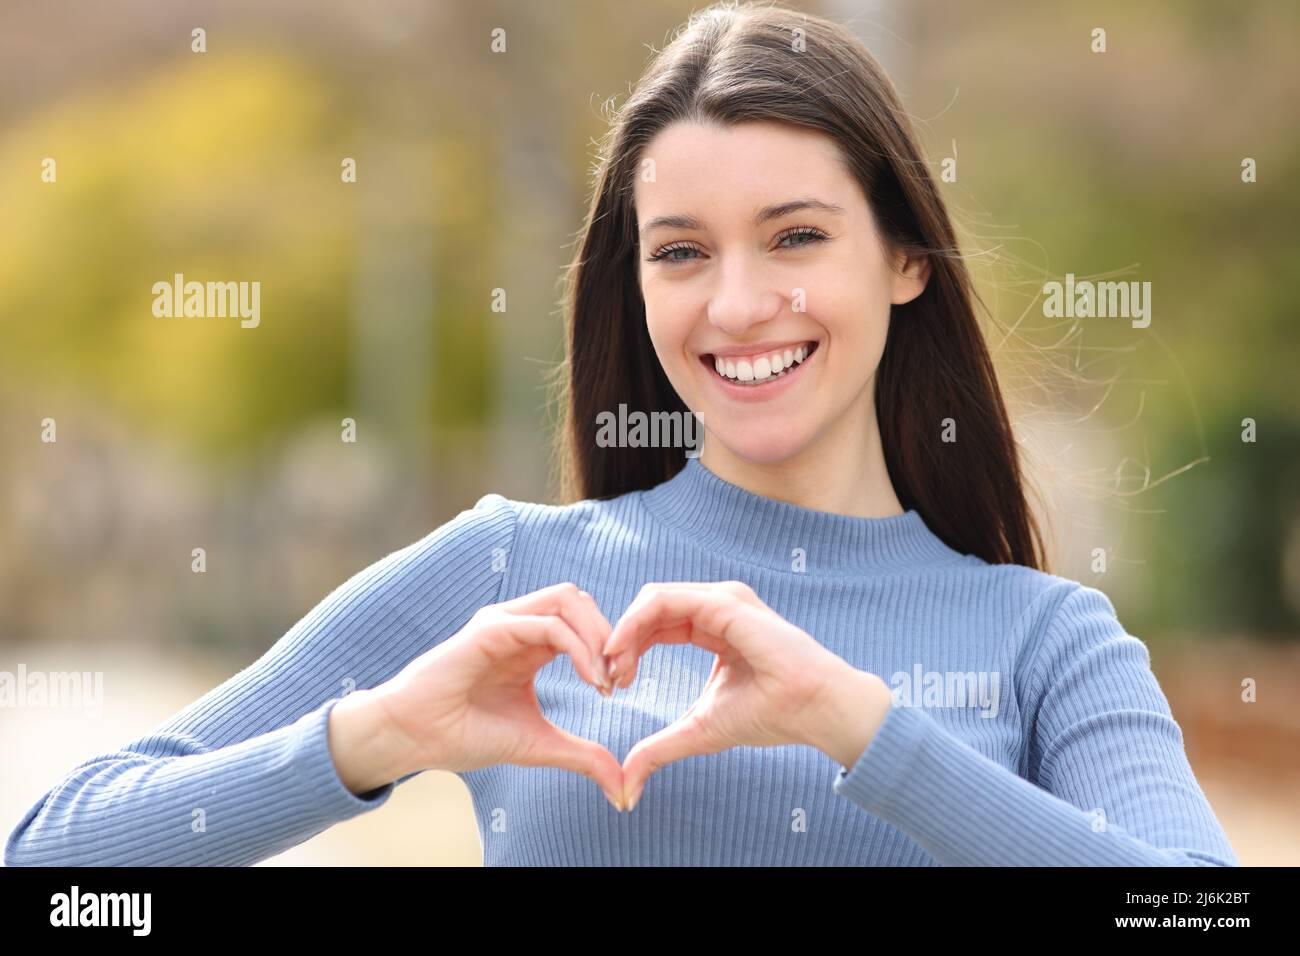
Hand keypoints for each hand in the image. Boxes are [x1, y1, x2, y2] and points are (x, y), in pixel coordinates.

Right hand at [369, 582, 625, 808]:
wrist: (414, 739)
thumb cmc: (466, 735)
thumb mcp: (538, 744)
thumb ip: (582, 756)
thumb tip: (623, 789)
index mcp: (531, 643)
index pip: (583, 621)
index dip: (611, 648)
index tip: (621, 689)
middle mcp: (519, 624)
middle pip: (580, 601)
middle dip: (611, 635)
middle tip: (621, 679)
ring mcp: (503, 623)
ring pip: (568, 600)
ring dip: (598, 634)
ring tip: (607, 678)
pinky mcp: (490, 630)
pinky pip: (546, 624)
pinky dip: (578, 646)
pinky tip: (591, 679)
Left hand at [603, 580, 889, 810]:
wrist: (817, 710)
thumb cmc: (772, 716)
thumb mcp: (700, 731)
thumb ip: (660, 748)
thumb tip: (625, 785)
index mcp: (714, 627)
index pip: (657, 624)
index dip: (628, 650)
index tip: (613, 685)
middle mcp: (717, 606)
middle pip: (650, 609)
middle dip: (620, 641)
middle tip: (608, 679)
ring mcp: (723, 600)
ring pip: (653, 599)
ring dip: (623, 631)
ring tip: (614, 669)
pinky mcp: (726, 604)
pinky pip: (666, 601)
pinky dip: (635, 623)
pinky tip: (620, 651)